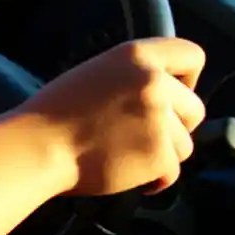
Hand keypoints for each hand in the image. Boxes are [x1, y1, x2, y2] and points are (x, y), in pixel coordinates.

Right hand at [18, 37, 206, 196]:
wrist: (39, 145)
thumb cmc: (57, 113)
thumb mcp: (96, 73)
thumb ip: (134, 76)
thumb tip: (167, 92)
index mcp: (136, 56)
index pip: (191, 55)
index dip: (187, 78)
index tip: (174, 93)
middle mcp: (153, 82)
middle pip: (194, 108)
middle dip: (175, 125)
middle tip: (143, 133)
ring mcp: (158, 119)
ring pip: (185, 143)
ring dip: (162, 153)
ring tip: (127, 153)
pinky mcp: (159, 154)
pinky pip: (173, 172)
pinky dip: (154, 179)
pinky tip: (128, 171)